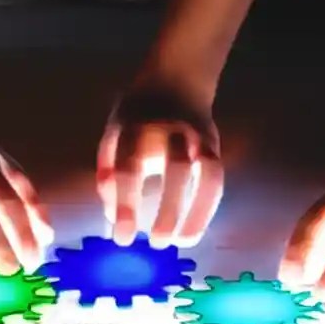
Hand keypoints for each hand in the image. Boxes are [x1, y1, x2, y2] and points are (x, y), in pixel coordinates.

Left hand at [98, 86, 222, 246]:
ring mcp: (196, 136)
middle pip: (175, 169)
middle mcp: (170, 130)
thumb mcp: (113, 135)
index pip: (130, 169)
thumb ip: (108, 173)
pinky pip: (216, 178)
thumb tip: (111, 216)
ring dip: (196, 211)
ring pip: (204, 173)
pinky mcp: (213, 145)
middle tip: (156, 244)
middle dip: (168, 210)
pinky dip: (208, 208)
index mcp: (135, 127)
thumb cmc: (137, 118)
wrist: (176, 79)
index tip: (122, 239)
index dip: (126, 206)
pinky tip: (194, 231)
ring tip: (182, 243)